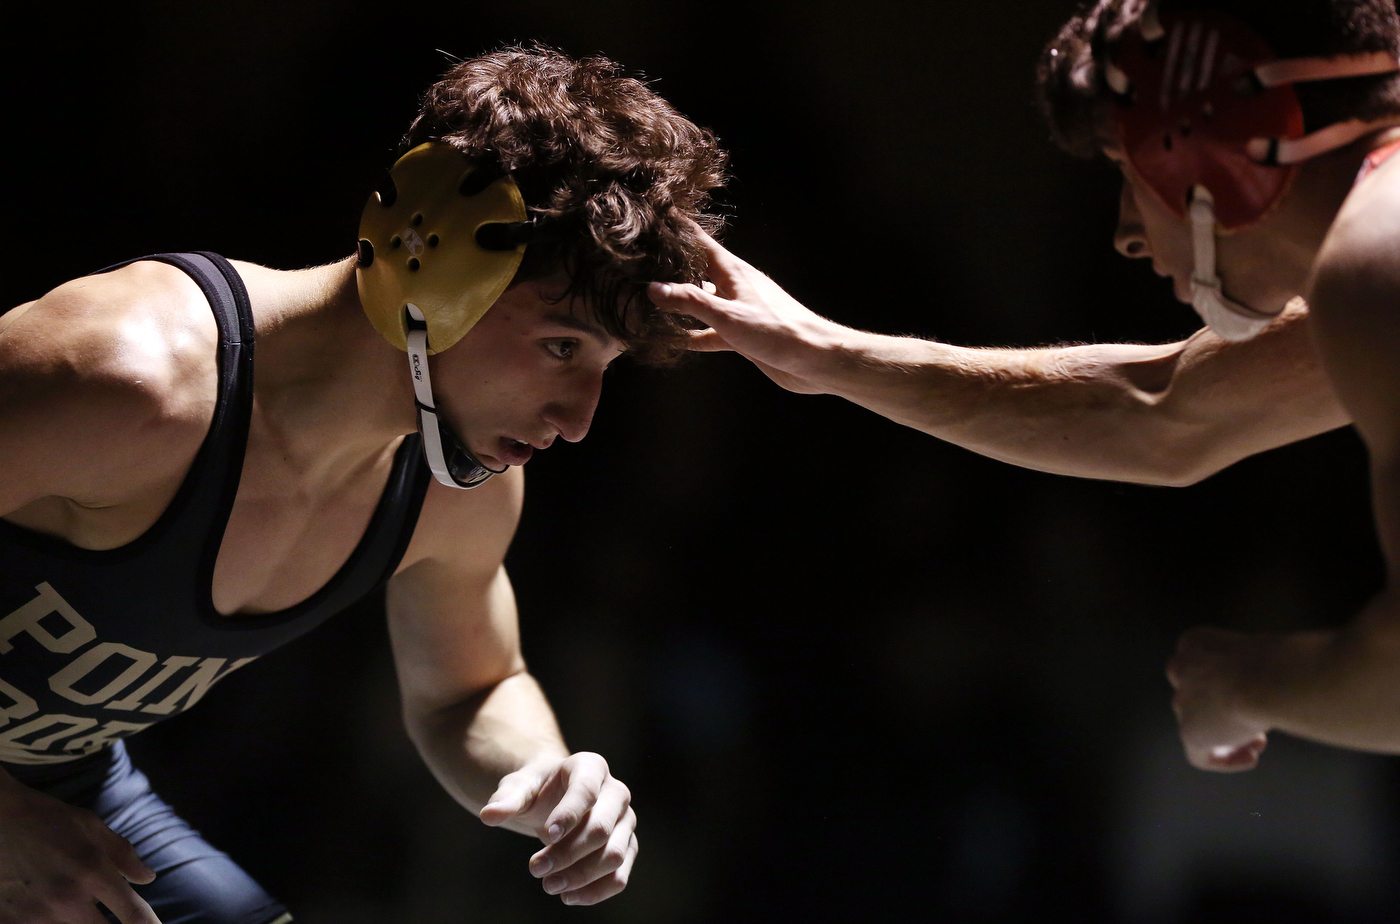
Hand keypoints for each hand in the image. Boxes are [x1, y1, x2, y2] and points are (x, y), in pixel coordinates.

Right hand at [0, 775, 158, 923]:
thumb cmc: (44, 817)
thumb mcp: (90, 826)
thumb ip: (123, 854)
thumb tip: (147, 878)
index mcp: (93, 872)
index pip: (133, 914)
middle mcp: (68, 898)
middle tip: (114, 916)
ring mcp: (37, 914)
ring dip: (82, 922)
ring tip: (78, 902)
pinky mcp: (11, 920)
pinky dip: (52, 920)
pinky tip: (54, 906)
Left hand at [478, 752, 636, 905]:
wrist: (556, 798)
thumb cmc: (538, 789)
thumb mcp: (519, 787)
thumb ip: (506, 799)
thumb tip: (488, 815)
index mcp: (591, 767)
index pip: (586, 791)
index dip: (568, 815)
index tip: (546, 835)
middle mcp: (617, 792)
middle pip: (600, 829)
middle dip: (567, 854)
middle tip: (535, 870)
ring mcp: (625, 821)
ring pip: (613, 855)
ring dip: (581, 876)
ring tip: (549, 885)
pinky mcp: (627, 846)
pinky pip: (620, 876)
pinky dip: (596, 891)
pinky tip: (568, 897)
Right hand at [647, 226, 844, 393]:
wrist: (814, 359)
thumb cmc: (779, 331)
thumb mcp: (730, 315)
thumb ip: (692, 302)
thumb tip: (654, 288)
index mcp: (733, 272)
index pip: (699, 240)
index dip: (675, 227)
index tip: (651, 215)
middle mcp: (733, 286)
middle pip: (694, 269)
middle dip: (668, 265)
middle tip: (636, 261)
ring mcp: (737, 309)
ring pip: (699, 301)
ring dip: (676, 302)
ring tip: (645, 299)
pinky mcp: (739, 334)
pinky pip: (708, 331)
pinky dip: (691, 335)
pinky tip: (671, 339)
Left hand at [1166, 627, 1269, 771]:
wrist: (1265, 677)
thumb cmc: (1278, 661)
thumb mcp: (1262, 654)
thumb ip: (1251, 667)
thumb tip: (1269, 682)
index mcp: (1195, 643)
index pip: (1199, 666)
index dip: (1224, 685)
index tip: (1253, 694)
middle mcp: (1181, 669)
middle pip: (1195, 696)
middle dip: (1221, 710)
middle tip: (1253, 719)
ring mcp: (1182, 700)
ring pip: (1197, 724)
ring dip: (1226, 734)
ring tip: (1258, 741)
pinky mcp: (1189, 731)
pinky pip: (1198, 755)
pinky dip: (1223, 760)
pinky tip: (1251, 757)